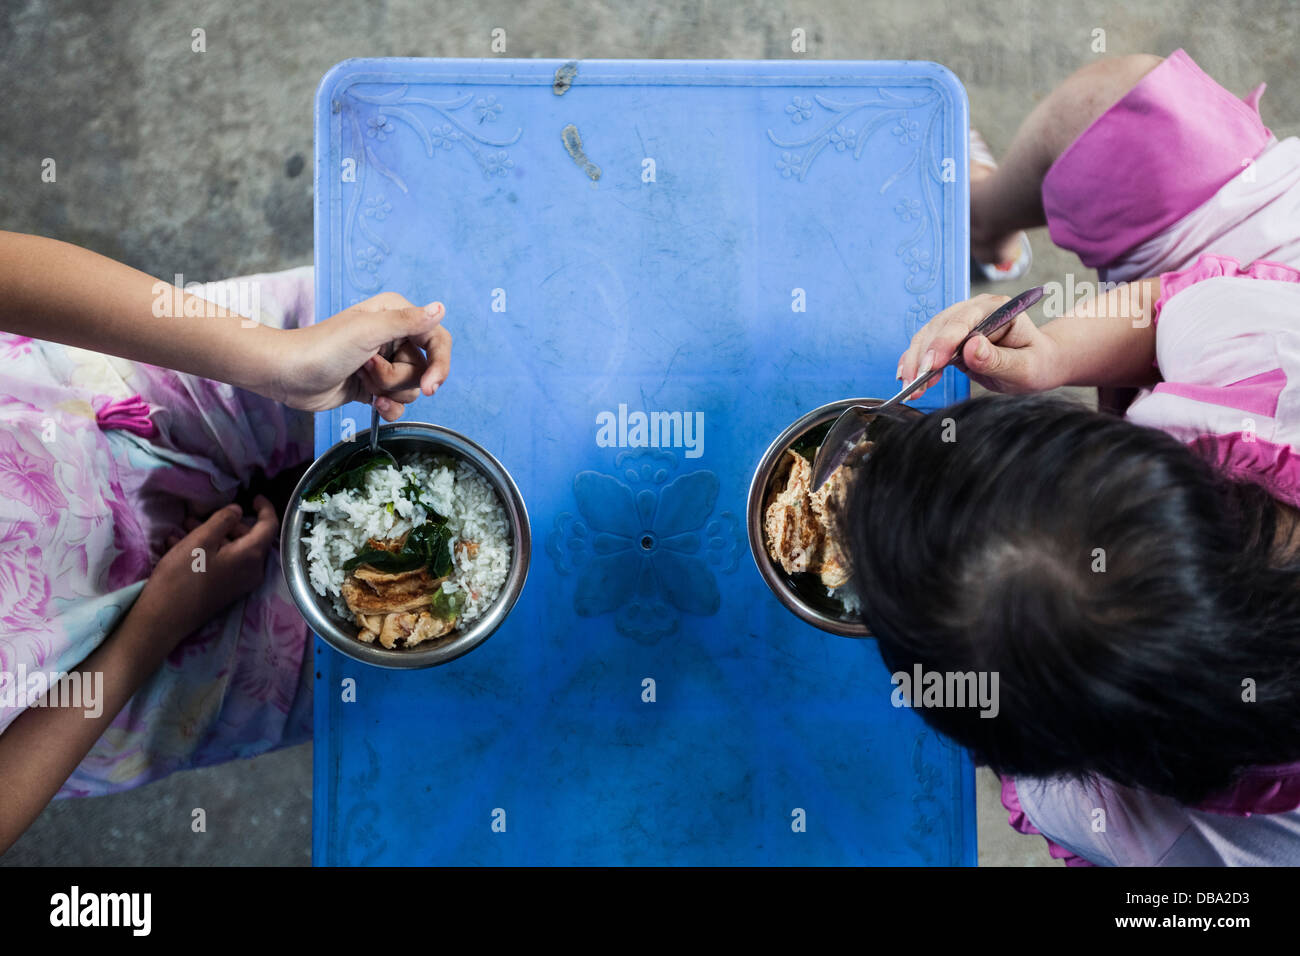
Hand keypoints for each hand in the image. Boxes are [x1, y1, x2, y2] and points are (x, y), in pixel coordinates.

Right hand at [134, 497, 278, 644]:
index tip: (254, 497)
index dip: (265, 508)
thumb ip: (223, 521)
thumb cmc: (183, 575)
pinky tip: (178, 544)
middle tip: (197, 515)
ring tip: (182, 527)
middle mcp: (253, 570)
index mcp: (252, 556)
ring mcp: (240, 582)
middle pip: (248, 538)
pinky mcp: (226, 590)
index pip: (269, 526)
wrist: (165, 618)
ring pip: (231, 549)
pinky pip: (223, 562)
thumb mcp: (201, 540)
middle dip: (225, 523)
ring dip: (210, 535)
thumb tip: (238, 510)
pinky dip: (207, 550)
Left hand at [272, 292, 451, 420]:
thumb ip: (407, 321)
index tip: (430, 386)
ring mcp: (384, 363)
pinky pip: (399, 402)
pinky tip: (373, 403)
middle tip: (369, 370)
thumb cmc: (321, 348)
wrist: (287, 375)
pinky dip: (388, 407)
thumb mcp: (367, 331)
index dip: (439, 364)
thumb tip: (440, 309)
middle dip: (397, 378)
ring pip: (411, 388)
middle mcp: (393, 337)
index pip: (437, 339)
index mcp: (395, 315)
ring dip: (388, 390)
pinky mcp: (375, 385)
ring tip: (361, 379)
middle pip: (423, 369)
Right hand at [897, 293, 1060, 396]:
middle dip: (924, 355)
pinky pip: (927, 348)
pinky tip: (908, 378)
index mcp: (997, 309)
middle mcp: (975, 311)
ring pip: (928, 336)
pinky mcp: (951, 341)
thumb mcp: (1024, 367)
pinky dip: (915, 363)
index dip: (944, 341)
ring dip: (915, 362)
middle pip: (940, 327)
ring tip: (910, 387)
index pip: (964, 321)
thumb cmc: (1036, 363)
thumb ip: (998, 358)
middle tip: (915, 382)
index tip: (933, 364)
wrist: (1038, 364)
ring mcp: (960, 324)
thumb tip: (971, 348)